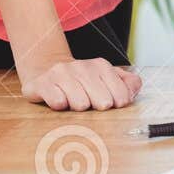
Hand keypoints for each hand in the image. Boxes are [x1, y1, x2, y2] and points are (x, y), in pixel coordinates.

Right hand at [18, 53, 142, 110]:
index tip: (108, 103)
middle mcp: (82, 67)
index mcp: (101, 66)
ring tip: (71, 100)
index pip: (121, 96)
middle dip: (97, 108)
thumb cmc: (80, 81)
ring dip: (77, 108)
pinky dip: (59, 105)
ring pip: (81, 104)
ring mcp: (61, 73)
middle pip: (103, 102)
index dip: (117, 105)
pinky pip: (58, 103)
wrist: (45, 69)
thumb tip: (131, 94)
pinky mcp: (42, 83)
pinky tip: (58, 100)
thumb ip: (128, 84)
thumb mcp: (107, 78)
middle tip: (88, 102)